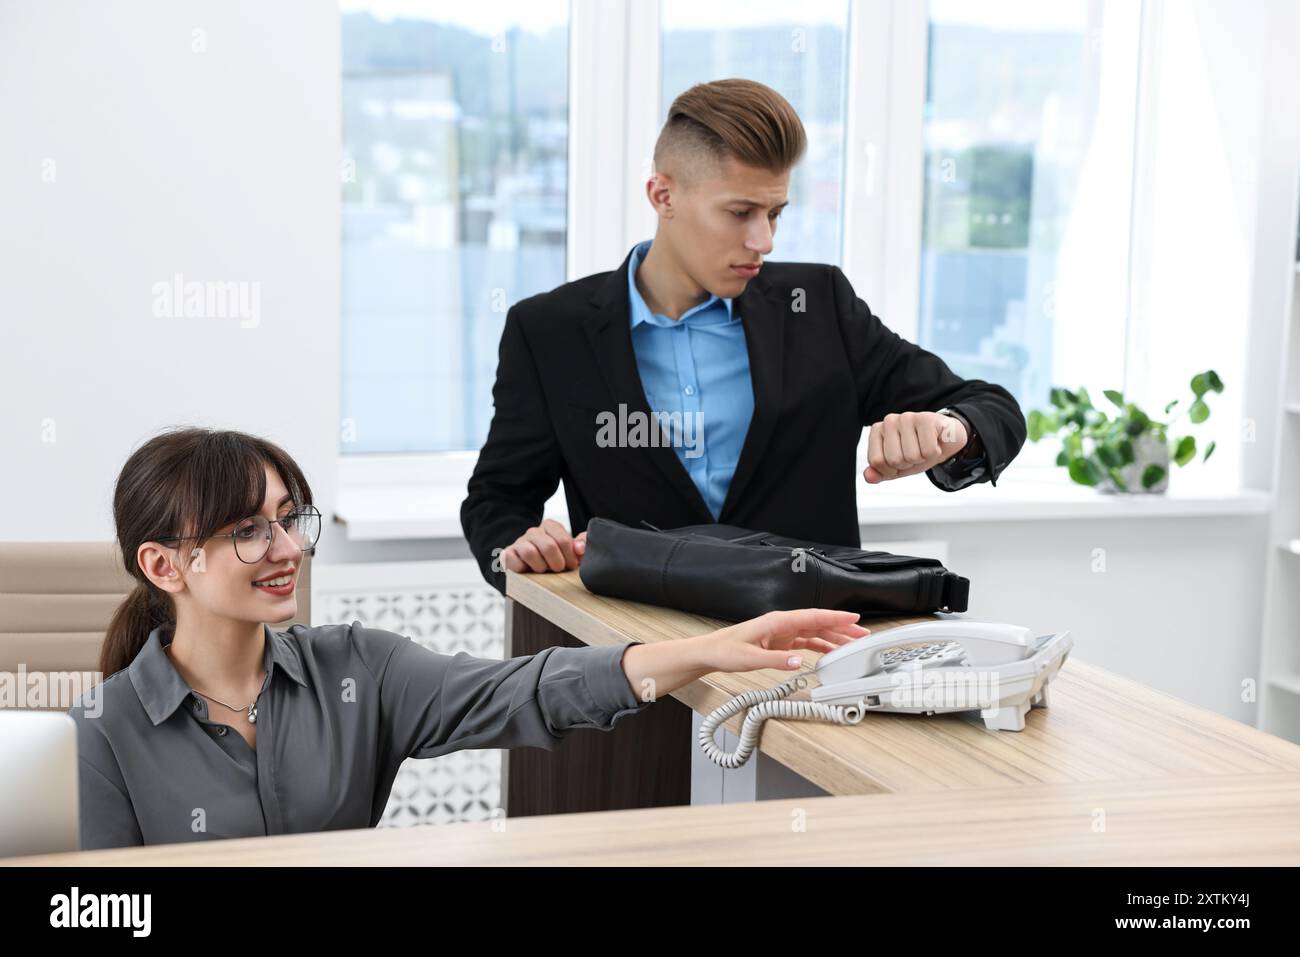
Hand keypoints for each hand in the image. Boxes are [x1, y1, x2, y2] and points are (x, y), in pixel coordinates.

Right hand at [502, 519, 587, 572]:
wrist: (532, 568)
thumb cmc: (556, 559)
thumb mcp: (572, 551)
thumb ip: (582, 544)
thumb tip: (580, 548)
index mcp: (550, 526)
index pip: (563, 540)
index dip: (570, 557)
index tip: (571, 565)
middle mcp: (533, 532)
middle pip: (548, 546)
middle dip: (557, 563)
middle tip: (558, 570)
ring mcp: (519, 542)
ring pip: (530, 553)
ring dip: (540, 567)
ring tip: (543, 571)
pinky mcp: (508, 553)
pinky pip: (512, 560)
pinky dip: (521, 568)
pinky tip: (527, 571)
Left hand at [700, 609, 869, 672]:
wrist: (711, 652)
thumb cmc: (726, 651)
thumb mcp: (750, 659)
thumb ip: (776, 660)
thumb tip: (799, 662)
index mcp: (777, 622)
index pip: (812, 617)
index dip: (835, 618)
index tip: (854, 618)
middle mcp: (782, 624)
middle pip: (818, 624)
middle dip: (841, 628)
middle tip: (862, 634)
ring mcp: (782, 633)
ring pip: (814, 633)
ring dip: (833, 637)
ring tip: (853, 643)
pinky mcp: (780, 642)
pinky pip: (805, 642)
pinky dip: (820, 646)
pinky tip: (830, 653)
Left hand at [864, 411, 965, 483]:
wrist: (946, 440)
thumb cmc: (919, 451)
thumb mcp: (897, 467)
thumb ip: (880, 473)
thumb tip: (868, 477)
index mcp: (877, 430)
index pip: (877, 462)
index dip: (892, 469)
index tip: (901, 460)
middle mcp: (889, 420)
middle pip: (894, 460)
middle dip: (909, 464)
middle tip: (917, 452)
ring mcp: (907, 417)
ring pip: (912, 456)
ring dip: (923, 458)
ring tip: (926, 447)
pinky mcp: (926, 418)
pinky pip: (928, 451)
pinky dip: (935, 453)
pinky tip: (935, 442)